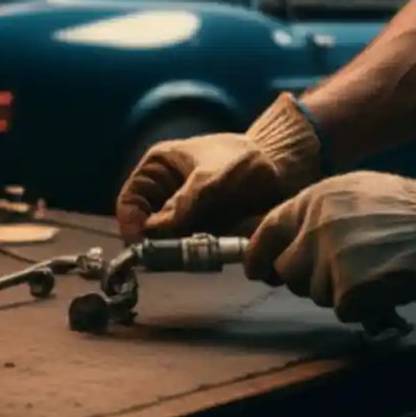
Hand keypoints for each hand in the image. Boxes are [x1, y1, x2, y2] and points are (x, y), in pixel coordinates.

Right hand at [116, 94, 323, 242]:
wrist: (286, 165)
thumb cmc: (247, 159)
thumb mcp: (214, 178)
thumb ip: (184, 204)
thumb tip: (153, 231)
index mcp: (158, 168)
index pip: (129, 201)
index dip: (131, 225)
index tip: (144, 246)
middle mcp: (166, 191)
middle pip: (146, 225)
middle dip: (158, 242)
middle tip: (172, 257)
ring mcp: (185, 211)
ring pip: (168, 240)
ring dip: (179, 250)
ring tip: (197, 252)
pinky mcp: (203, 228)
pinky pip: (191, 247)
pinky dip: (198, 253)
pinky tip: (212, 252)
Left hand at [243, 165, 415, 323]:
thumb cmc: (407, 207)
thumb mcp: (352, 191)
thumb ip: (318, 212)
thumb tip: (290, 239)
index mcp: (312, 201)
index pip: (267, 233)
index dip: (257, 256)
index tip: (258, 270)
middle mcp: (314, 229)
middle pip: (287, 272)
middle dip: (309, 278)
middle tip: (343, 272)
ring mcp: (330, 259)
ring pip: (316, 293)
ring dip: (341, 292)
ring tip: (373, 271)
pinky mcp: (349, 288)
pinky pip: (342, 310)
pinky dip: (362, 306)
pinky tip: (383, 285)